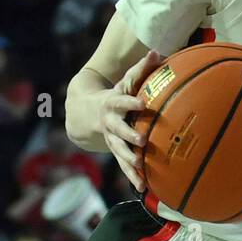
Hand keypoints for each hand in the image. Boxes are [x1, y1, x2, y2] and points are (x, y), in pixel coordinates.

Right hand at [102, 50, 162, 189]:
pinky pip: (123, 166)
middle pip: (119, 130)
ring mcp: (111, 139)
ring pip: (119, 151)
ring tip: (140, 171)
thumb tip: (156, 52)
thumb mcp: (124, 82)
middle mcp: (110, 123)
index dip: (130, 102)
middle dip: (129, 136)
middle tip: (142, 141)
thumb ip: (140, 69)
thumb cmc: (115, 94)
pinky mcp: (115, 151)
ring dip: (129, 162)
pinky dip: (133, 177)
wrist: (84, 113)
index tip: (143, 102)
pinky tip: (144, 188)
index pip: (121, 101)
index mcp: (113, 104)